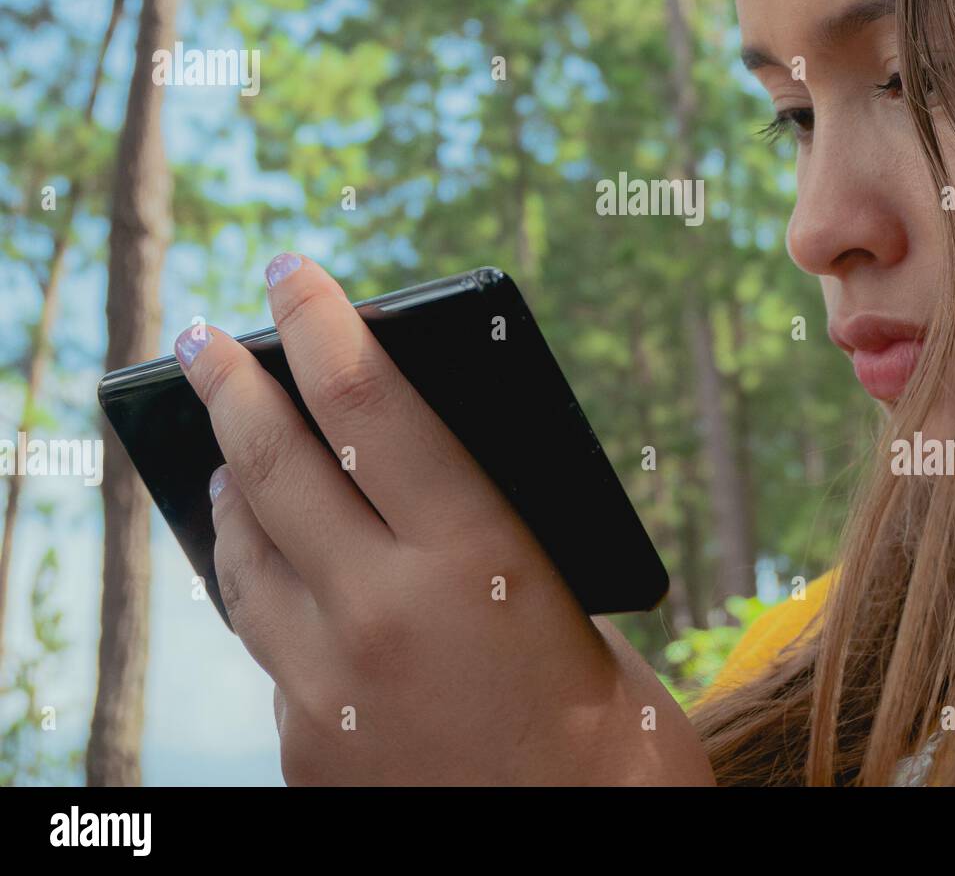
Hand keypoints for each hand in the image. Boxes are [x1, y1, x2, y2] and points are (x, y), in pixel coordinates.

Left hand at [174, 252, 715, 785]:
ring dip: (229, 484)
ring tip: (223, 446)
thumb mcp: (559, 589)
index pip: (370, 405)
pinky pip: (264, 635)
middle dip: (231, 385)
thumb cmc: (611, 716)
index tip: (292, 273)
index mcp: (472, 557)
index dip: (323, 322)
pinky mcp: (306, 745)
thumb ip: (476, 523)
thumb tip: (401, 469)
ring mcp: (330, 685)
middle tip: (205, 337)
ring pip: (244, 553)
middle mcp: (382, 613)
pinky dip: (259, 578)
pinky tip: (268, 561)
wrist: (583, 851)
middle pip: (278, 466)